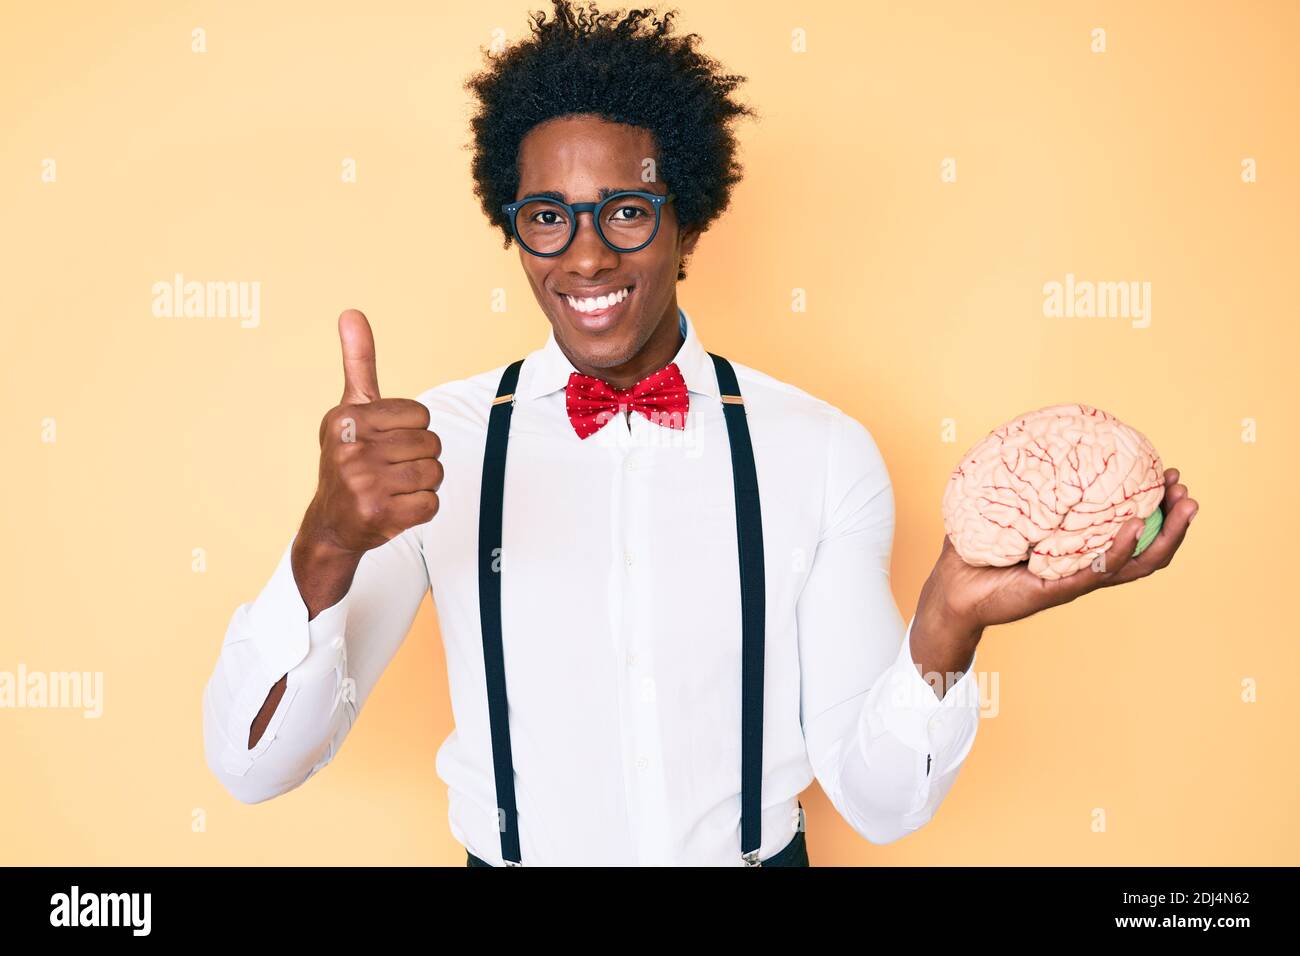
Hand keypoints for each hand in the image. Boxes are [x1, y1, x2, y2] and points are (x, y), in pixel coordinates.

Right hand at [299, 309, 443, 556]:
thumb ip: (358, 361)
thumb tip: (352, 312)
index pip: (422, 415)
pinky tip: (395, 509)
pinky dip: (421, 509)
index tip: (386, 443)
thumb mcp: (351, 408)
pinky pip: (431, 504)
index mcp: (347, 417)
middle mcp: (351, 448)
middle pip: (432, 444)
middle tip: (390, 470)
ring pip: (435, 473)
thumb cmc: (349, 458)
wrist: (331, 523)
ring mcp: (363, 483)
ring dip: (422, 484)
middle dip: (420, 459)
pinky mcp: (378, 514)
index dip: (413, 430)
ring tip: (393, 488)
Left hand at [919, 467, 1197, 630]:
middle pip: (1146, 548)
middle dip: (1175, 520)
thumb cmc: (977, 550)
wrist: (950, 588)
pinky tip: (1131, 527)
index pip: (1131, 528)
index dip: (1156, 507)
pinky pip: (1096, 572)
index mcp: (1080, 548)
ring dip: (1164, 535)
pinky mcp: (1056, 590)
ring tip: (1181, 506)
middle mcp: (1085, 565)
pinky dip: (1118, 550)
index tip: (1169, 476)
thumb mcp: (1005, 508)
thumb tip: (1027, 432)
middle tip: (1186, 490)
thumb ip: (1021, 479)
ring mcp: (1075, 579)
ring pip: (1135, 563)